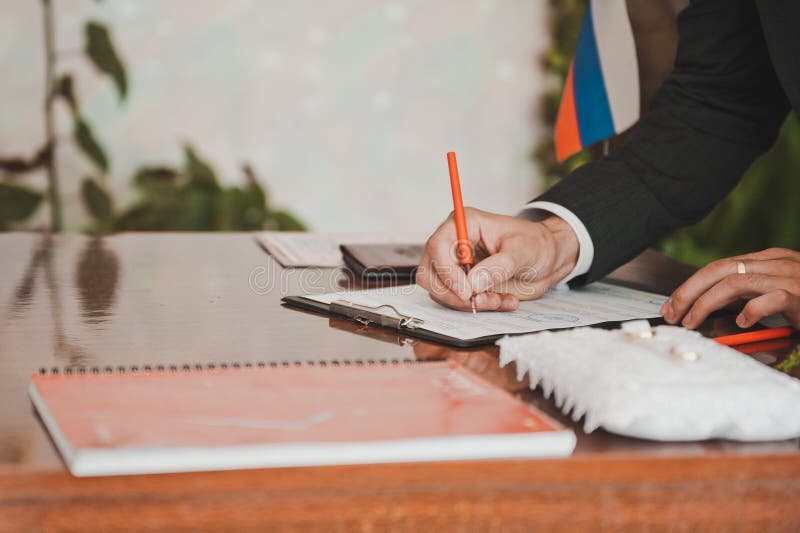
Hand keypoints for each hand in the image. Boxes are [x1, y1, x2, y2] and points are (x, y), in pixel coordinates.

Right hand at [415, 208, 578, 310]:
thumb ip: (499, 266)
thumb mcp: (523, 251)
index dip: (447, 272)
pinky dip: (476, 307)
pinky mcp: (459, 282)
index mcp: (464, 223)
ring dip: (467, 303)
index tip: (466, 292)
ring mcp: (454, 264)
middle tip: (482, 301)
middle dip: (454, 293)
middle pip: (430, 272)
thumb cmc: (535, 244)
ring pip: (439, 291)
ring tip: (499, 300)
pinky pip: (454, 300)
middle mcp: (453, 242)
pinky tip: (500, 301)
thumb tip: (473, 282)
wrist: (546, 258)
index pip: (437, 246)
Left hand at [662, 247, 799, 328]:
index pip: (717, 267)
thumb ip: (749, 296)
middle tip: (673, 314)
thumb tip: (713, 311)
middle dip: (689, 292)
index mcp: (767, 260)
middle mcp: (776, 263)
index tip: (673, 305)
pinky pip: (771, 297)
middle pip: (718, 270)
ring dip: (706, 303)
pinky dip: (751, 310)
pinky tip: (741, 323)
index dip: (690, 285)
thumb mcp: (776, 293)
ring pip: (735, 282)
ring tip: (693, 321)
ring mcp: (790, 277)